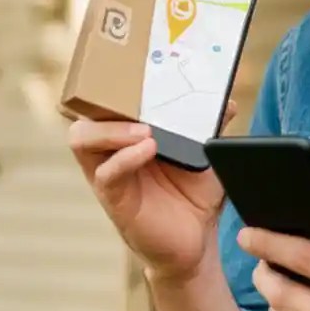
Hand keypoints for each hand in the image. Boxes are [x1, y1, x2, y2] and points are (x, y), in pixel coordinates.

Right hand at [68, 101, 238, 283]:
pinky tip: (147, 149)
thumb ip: (212, 129)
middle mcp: (114, 149)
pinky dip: (124, 158)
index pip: (109, 100)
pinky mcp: (114, 198)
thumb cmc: (194, 196)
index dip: (114, 83)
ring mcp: (110, 173)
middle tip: (135, 95)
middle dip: (104, 99)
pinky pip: (106, 174)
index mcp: (131, 134)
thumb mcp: (206, 158)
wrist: (196, 243)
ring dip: (110, 129)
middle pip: (86, 113)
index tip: (136, 68)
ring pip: (82, 139)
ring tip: (144, 129)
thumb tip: (226, 102)